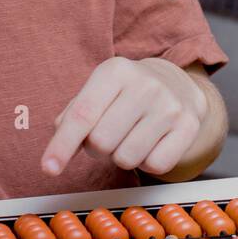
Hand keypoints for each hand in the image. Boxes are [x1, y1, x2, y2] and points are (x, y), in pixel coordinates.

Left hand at [41, 56, 207, 178]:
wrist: (178, 84)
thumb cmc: (127, 92)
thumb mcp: (98, 90)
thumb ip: (74, 115)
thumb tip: (59, 145)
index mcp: (115, 71)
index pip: (82, 115)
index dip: (62, 145)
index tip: (48, 168)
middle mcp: (145, 85)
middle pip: (101, 142)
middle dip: (96, 149)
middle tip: (107, 136)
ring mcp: (170, 106)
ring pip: (126, 159)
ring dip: (121, 156)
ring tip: (129, 137)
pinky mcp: (189, 127)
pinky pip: (154, 166)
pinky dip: (146, 162)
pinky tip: (150, 142)